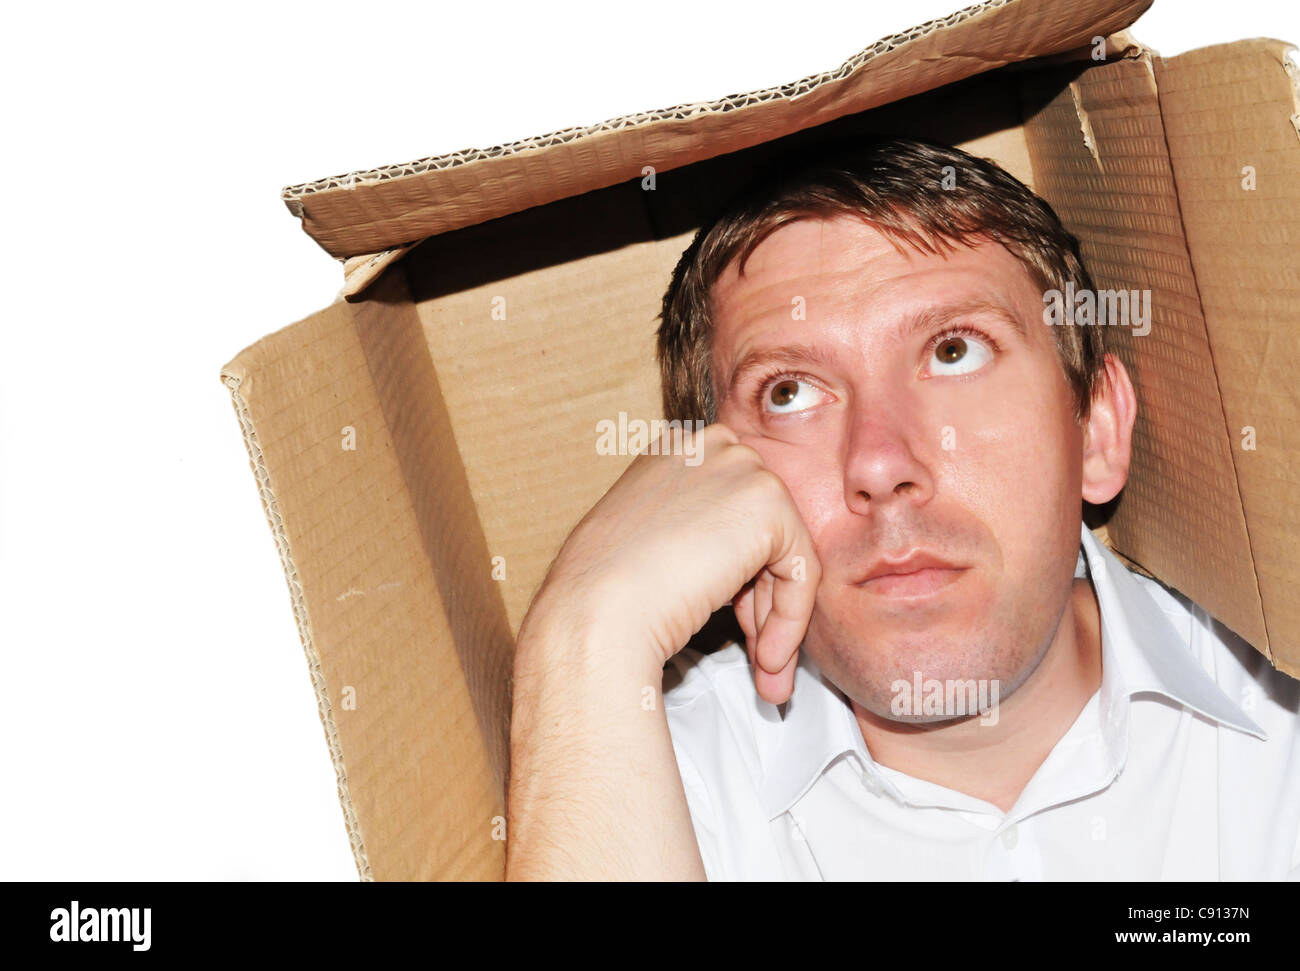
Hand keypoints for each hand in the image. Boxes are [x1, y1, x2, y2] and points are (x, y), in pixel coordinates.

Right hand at [526, 421, 820, 703]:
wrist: (595, 615)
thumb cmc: (602, 595)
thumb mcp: (650, 547)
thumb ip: (696, 541)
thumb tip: (739, 572)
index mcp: (675, 451)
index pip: (731, 514)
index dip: (737, 578)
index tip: (734, 629)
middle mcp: (709, 447)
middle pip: (763, 531)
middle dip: (761, 601)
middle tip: (759, 660)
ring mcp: (739, 467)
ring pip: (786, 552)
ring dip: (778, 619)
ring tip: (765, 673)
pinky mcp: (767, 502)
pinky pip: (801, 569)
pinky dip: (790, 619)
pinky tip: (765, 658)